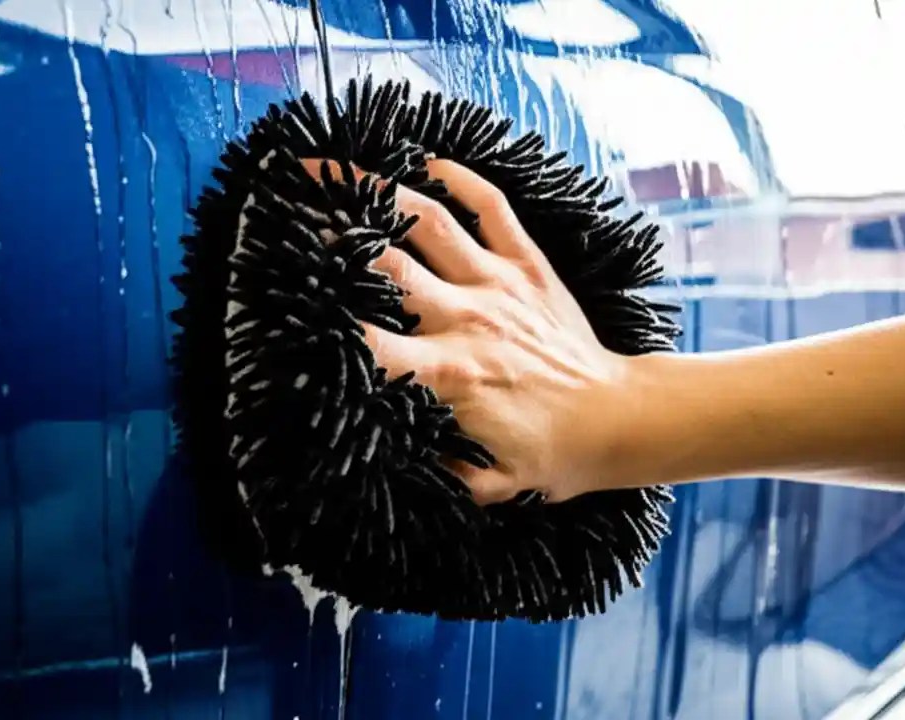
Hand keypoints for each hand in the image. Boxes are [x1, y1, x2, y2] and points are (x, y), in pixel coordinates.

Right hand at [305, 158, 651, 503]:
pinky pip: (492, 207)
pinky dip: (459, 176)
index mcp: (447, 375)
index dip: (323, 317)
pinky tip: (425, 160)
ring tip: (336, 169)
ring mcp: (499, 284)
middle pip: (387, 265)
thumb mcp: (482, 484)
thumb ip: (427, 469)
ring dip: (379, 190)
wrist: (616, 420)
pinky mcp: (528, 265)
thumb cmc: (546, 454)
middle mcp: (467, 319)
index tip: (288, 296)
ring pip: (429, 222)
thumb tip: (375, 447)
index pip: (368, 341)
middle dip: (334, 232)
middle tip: (291, 206)